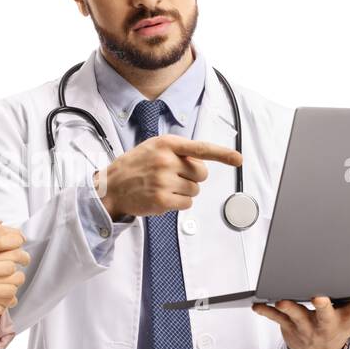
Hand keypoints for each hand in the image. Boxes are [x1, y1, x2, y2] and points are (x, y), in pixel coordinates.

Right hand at [94, 134, 241, 220]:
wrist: (111, 187)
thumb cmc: (135, 166)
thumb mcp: (153, 147)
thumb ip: (178, 150)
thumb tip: (203, 160)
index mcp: (167, 144)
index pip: (200, 148)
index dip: (222, 154)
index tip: (238, 159)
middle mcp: (166, 160)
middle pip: (201, 174)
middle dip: (192, 178)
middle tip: (173, 178)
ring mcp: (163, 181)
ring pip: (195, 190)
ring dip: (184, 192)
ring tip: (163, 187)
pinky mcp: (161, 200)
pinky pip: (187, 204)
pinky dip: (179, 203)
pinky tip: (163, 198)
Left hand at [251, 285, 349, 348]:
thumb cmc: (345, 324)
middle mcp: (328, 323)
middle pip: (327, 314)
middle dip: (323, 306)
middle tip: (319, 297)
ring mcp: (308, 325)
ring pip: (298, 317)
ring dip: (289, 308)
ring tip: (282, 300)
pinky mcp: (289, 326)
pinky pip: (276, 319)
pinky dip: (267, 312)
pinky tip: (258, 306)